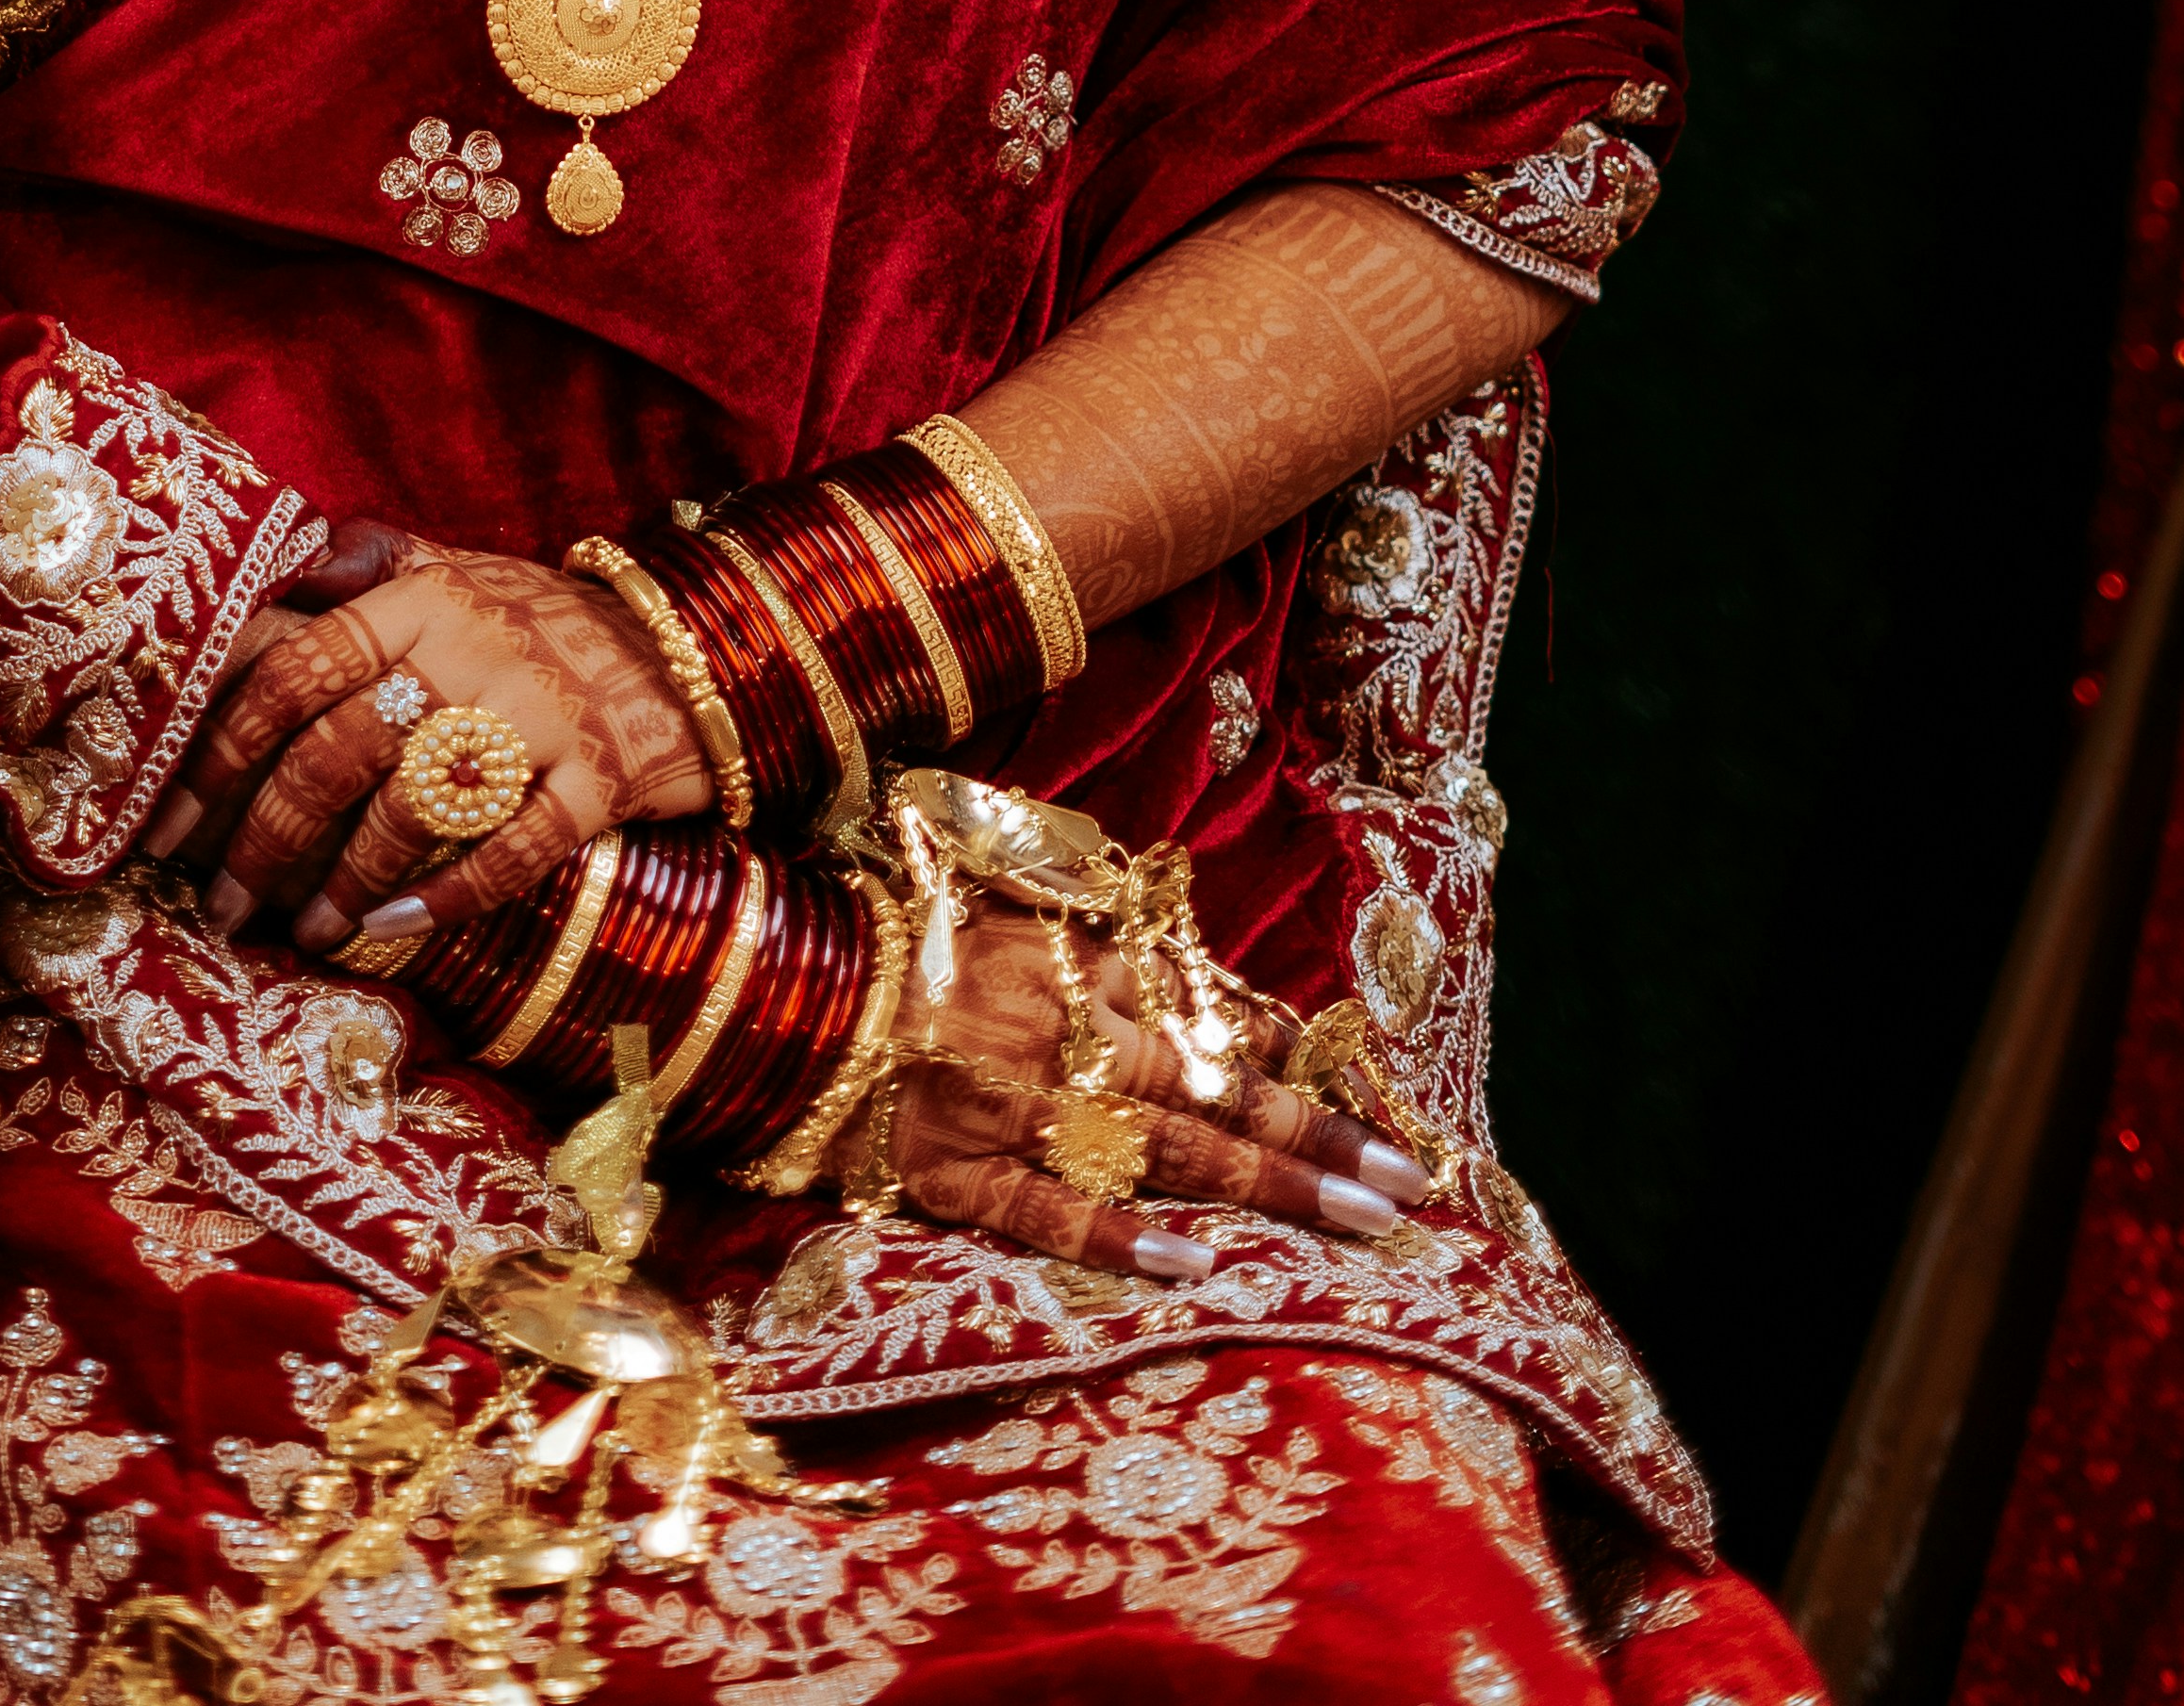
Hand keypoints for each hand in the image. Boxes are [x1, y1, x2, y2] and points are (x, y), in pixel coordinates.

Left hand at [145, 520, 707, 951]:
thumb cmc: (546, 619)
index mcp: (422, 598)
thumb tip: (280, 563)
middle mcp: (472, 648)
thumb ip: (369, 566)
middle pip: (338, 749)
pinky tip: (391, 927)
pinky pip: (512, 849)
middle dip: (265, 838)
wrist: (689, 650)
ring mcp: (540, 714)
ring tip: (304, 929)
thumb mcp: (456, 568)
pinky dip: (445, 896)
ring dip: (345, 880)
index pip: (295, 668)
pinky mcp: (600, 777)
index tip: (171, 820)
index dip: (221, 748)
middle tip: (223, 902)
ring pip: (413, 805)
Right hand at [887, 899, 1437, 1284]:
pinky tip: (1195, 1264)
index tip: (1385, 1123)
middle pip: (1211, 1086)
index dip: (1304, 1073)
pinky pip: (1045, 1208)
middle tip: (1406, 1188)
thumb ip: (1121, 960)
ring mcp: (1007, 1099)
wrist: (777, 976)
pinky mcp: (951, 1166)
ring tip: (1354, 1222)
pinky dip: (1119, 1237)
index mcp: (1076, 957)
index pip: (1216, 1021)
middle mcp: (1058, 1023)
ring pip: (1157, 1144)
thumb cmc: (911, 942)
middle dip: (1318, 1139)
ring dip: (1265, 1184)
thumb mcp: (1024, 919)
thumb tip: (1233, 1010)